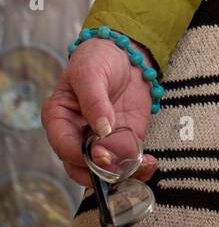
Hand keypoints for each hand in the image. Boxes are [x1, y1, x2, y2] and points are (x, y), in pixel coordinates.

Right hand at [40, 38, 158, 187]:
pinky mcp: (123, 142)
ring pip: (105, 170)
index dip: (78, 155)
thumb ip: (93, 100)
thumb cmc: (98, 58)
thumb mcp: (90, 71)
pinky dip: (138, 167)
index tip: (98, 154)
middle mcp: (76, 136)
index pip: (63, 146)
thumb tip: (101, 130)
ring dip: (122, 173)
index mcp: (59, 119)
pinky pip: (127, 162)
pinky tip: (150, 163)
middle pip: (81, 167)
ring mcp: (100, 142)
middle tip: (118, 164)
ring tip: (141, 165)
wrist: (126, 53)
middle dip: (100, 170)